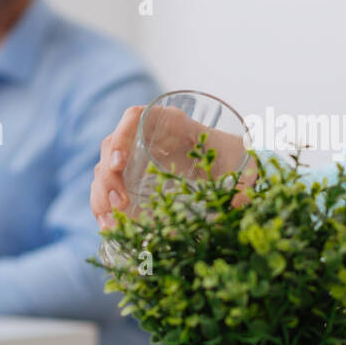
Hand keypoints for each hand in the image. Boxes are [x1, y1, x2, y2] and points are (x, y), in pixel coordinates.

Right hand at [90, 104, 256, 231]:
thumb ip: (244, 178)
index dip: (120, 137)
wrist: (227, 164)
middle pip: (111, 148)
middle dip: (107, 177)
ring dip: (101, 196)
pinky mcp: (130, 178)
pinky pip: (107, 188)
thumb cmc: (231, 155)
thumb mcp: (241, 161)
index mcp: (168, 122)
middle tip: (119, 204)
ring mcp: (134, 157)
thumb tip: (239, 204)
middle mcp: (145, 136)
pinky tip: (108, 227)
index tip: (118, 163)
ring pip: (103, 171)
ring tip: (111, 223)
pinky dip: (103, 207)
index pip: (134, 118)